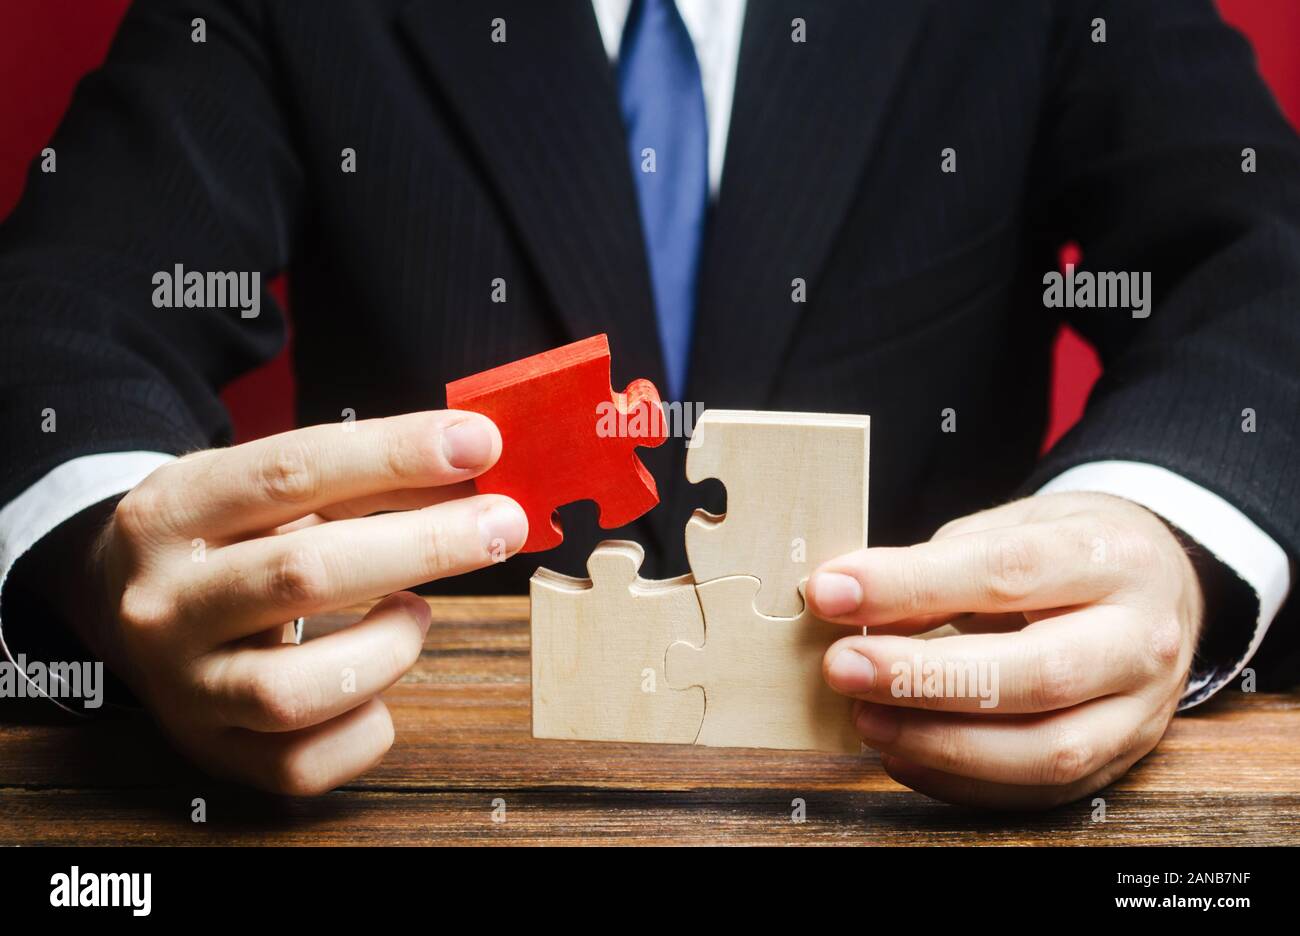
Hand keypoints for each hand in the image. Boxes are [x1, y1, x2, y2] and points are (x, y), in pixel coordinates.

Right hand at [83, 411, 526, 794]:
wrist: (122, 608)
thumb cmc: (228, 539)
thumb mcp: (273, 488)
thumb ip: (370, 477)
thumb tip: (477, 464)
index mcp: (174, 514)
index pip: (293, 472)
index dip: (396, 455)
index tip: (481, 443)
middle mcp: (165, 605)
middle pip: (303, 574)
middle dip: (425, 545)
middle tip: (503, 525)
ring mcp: (184, 690)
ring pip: (296, 690)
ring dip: (389, 647)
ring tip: (414, 612)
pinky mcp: (215, 755)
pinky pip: (307, 763)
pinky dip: (368, 724)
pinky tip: (378, 683)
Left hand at [808, 492, 1203, 808]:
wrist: (1155, 585)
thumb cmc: (1064, 550)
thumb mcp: (1006, 529)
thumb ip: (938, 568)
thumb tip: (854, 608)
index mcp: (1112, 555)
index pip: (1008, 570)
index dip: (911, 584)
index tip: (832, 591)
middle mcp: (1143, 637)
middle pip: (1038, 671)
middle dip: (925, 677)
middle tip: (842, 666)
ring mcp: (1143, 709)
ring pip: (1047, 748)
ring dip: (941, 742)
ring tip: (865, 717)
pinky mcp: (1123, 761)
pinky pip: (1040, 791)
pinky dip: (961, 782)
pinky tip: (901, 755)